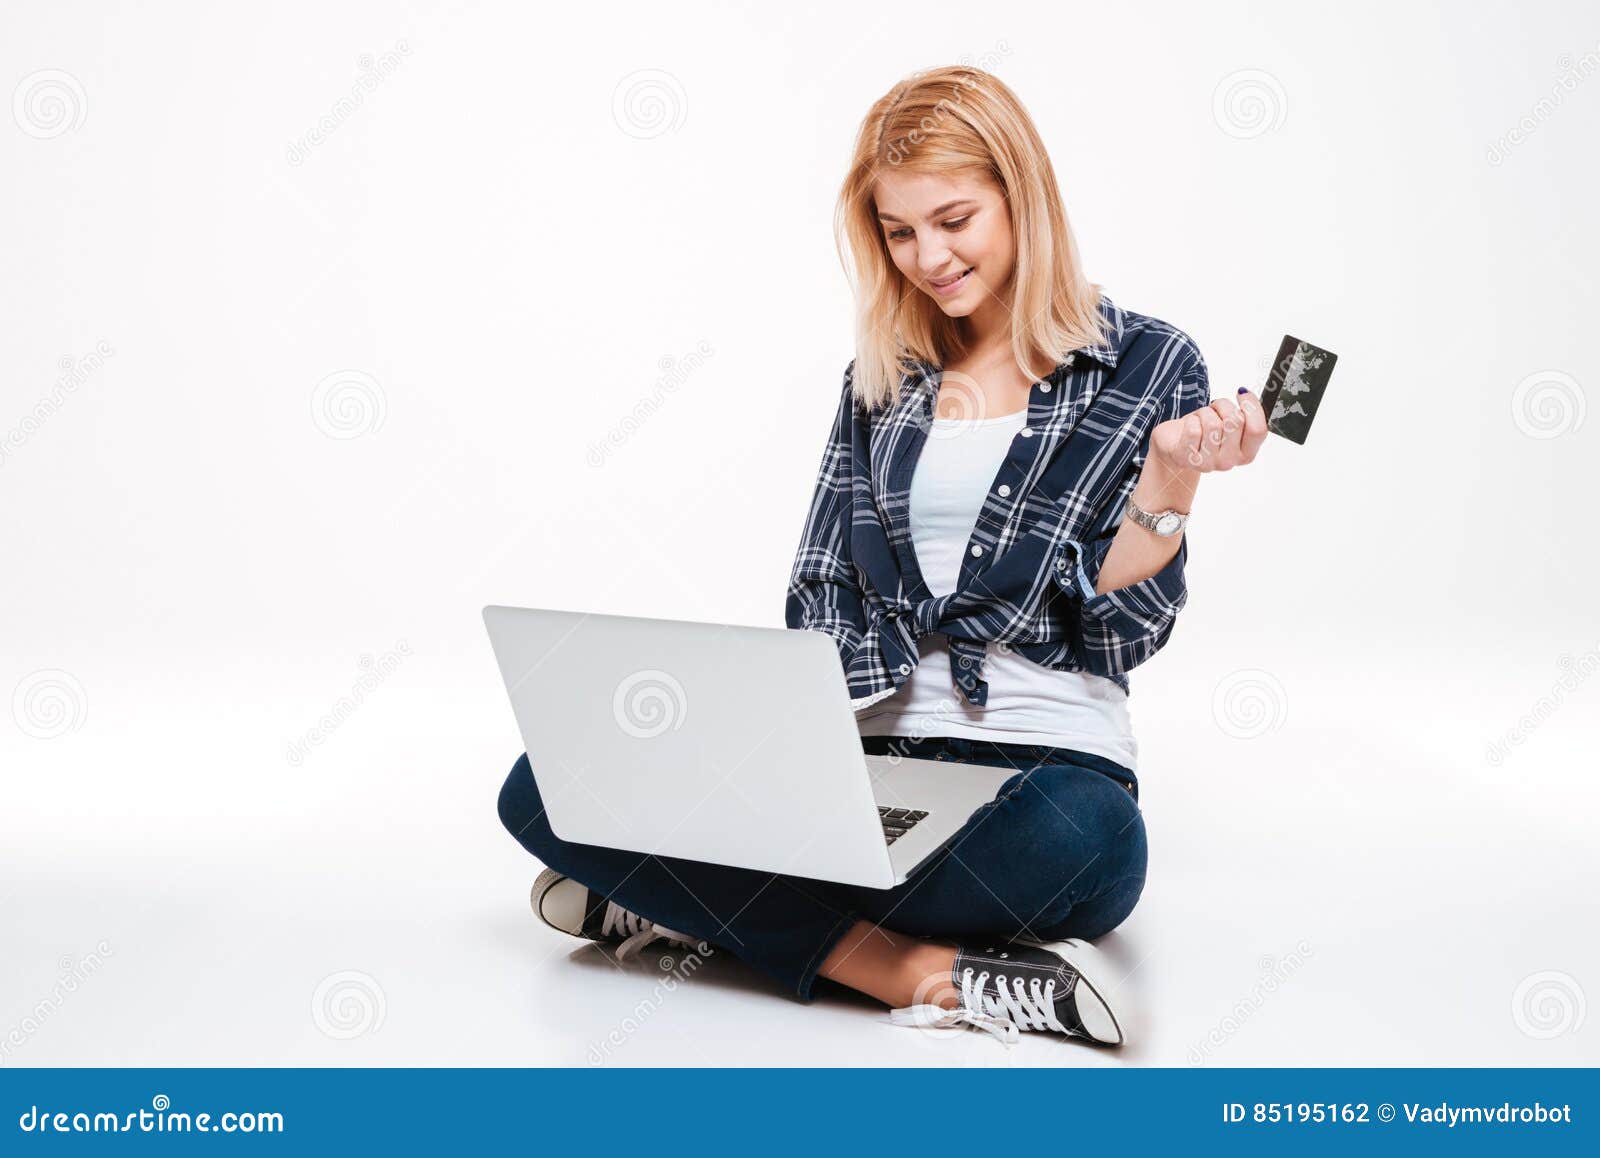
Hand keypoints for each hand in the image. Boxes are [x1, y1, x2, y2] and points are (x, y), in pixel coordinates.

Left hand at [1148, 388, 1267, 474]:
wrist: (1174, 444)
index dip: (1252, 407)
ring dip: (1205, 413)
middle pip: (1235, 421)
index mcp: (1245, 454)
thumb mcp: (1229, 423)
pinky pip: (1194, 428)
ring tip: (1200, 419)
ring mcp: (1208, 463)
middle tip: (1215, 409)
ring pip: (1213, 423)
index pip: (1258, 430)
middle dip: (1223, 406)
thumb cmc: (1203, 431)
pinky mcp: (1186, 458)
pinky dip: (1190, 420)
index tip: (1242, 393)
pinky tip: (1189, 427)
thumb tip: (1245, 393)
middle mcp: (1229, 462)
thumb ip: (1244, 415)